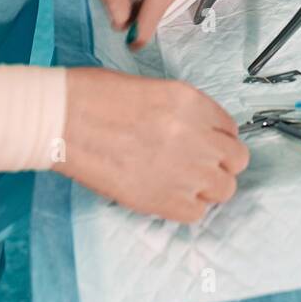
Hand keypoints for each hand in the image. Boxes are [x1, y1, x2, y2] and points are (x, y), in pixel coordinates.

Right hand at [60, 68, 248, 220]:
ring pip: (223, 190)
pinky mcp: (164, 198)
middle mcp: (198, 135)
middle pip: (236, 160)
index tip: (207, 145)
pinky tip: (167, 195)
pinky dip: (186, 207)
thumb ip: (183, 113)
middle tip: (198, 165)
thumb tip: (195, 134)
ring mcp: (185, 169)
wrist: (64, 119)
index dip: (218, 139)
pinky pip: (196, 212)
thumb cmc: (94, 97)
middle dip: (221, 164)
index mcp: (193, 102)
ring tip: (182, 182)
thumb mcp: (152, 89)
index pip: (231, 128)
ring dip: (207, 187)